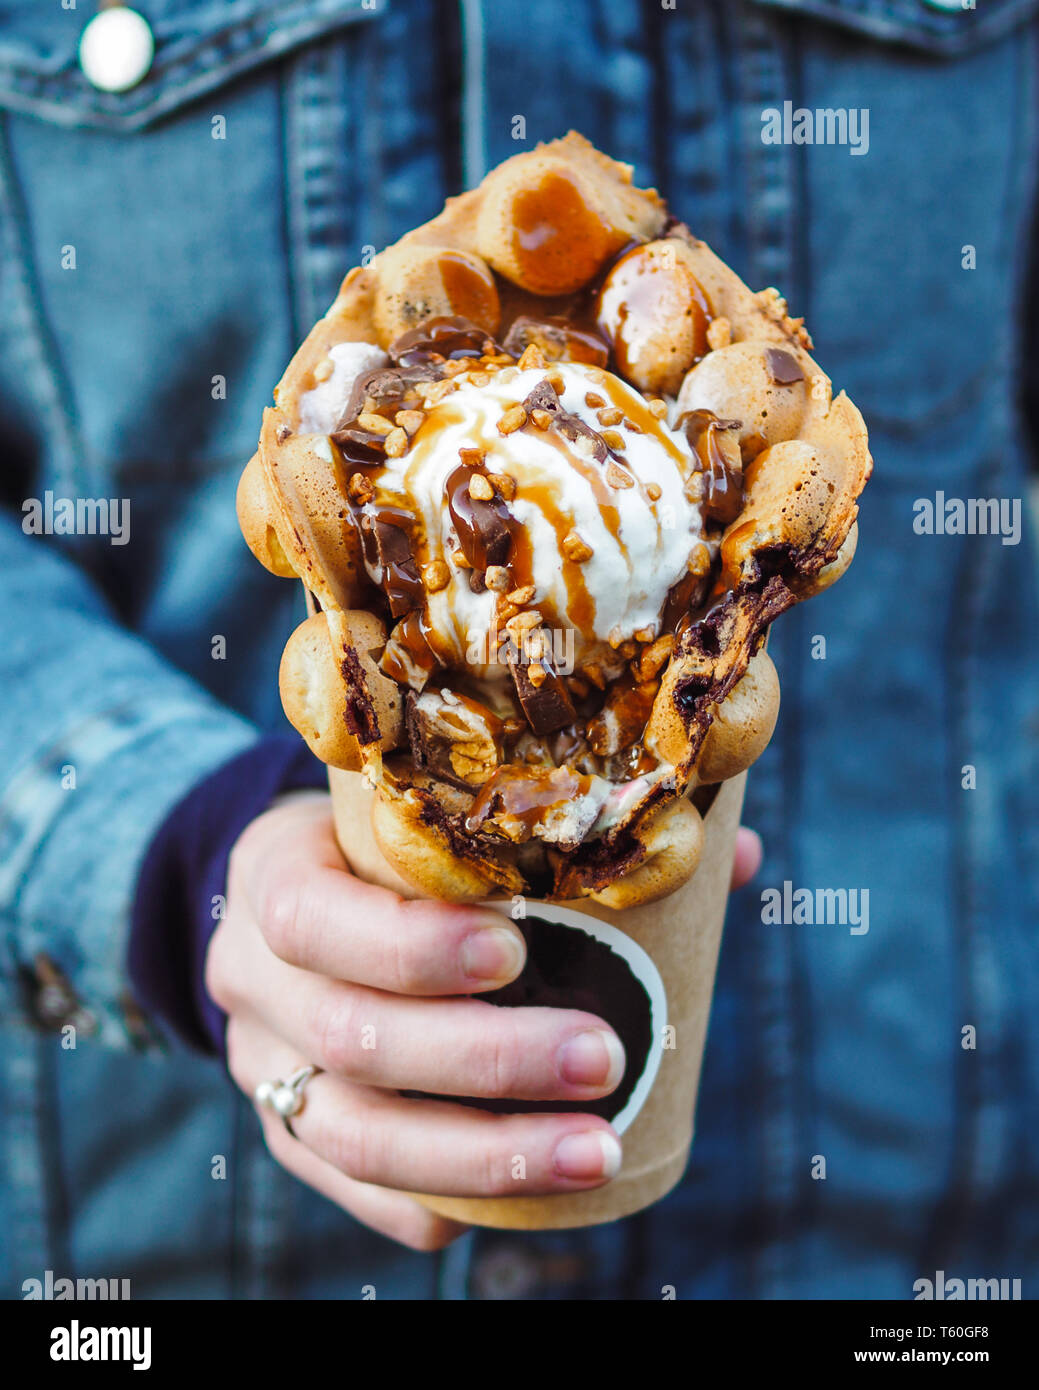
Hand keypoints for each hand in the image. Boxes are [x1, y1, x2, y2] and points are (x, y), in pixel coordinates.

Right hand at [206, 795, 761, 1250]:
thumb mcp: (422, 811)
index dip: (411, 946)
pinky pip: (350, 1186)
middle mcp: (252, 980)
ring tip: (598, 1150)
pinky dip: (433, 1203)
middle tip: (604, 1057)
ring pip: (354, 1135)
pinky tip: (524, 1208)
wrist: (288, 898)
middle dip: (485, 1060)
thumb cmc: (382, 847)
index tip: (520, 950)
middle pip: (351, 1040)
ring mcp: (262, 1065)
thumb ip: (559, 823)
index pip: (314, 919)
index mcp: (274, 877)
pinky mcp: (286, 1127)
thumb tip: (729, 858)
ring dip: (482, 1154)